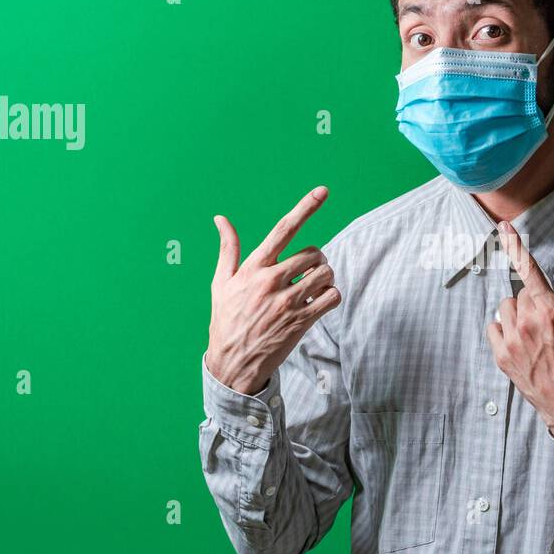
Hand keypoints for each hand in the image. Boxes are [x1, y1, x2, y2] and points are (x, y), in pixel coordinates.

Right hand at [206, 187, 341, 394]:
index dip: (305, 207)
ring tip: (312, 289)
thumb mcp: (221, 282)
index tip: (323, 191)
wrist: (232, 362)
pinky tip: (317, 304)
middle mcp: (272, 280)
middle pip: (313, 252)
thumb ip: (229, 249)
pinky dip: (331, 297)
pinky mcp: (302, 321)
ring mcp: (288, 301)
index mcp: (254, 267)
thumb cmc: (227, 319)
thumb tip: (220, 218)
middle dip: (316, 259)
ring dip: (325, 278)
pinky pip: (332, 297)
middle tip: (306, 273)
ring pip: (326, 273)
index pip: (283, 229)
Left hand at [486, 220, 553, 444]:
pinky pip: (494, 327)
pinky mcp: (501, 358)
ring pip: (506, 308)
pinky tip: (523, 344)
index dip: (516, 246)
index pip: (530, 270)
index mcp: (553, 312)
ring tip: (539, 336)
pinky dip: (505, 330)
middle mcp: (528, 323)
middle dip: (536, 301)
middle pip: (522, 293)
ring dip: (519, 314)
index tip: (503, 227)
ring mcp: (511, 342)